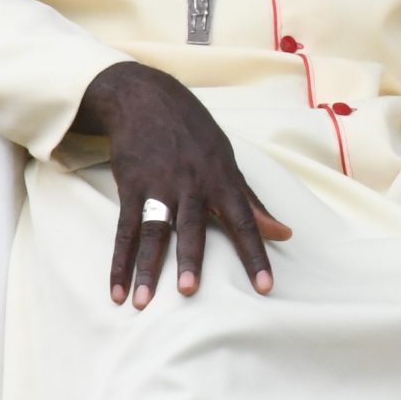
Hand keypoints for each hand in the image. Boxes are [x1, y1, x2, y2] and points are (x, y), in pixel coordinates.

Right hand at [76, 62, 292, 307]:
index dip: (255, 255)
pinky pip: (124, 230)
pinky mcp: (131, 186)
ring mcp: (159, 185)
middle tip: (189, 291)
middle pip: (193, 227)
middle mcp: (192, 184)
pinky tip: (117, 288)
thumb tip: (283, 233)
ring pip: (153, 232)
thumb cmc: (195, 133)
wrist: (146, 98)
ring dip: (147, 267)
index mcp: (222, 179)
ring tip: (142, 302)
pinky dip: (119, 261)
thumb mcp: (227, 159)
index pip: (244, 222)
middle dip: (191, 259)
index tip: (265, 286)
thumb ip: (252, 202)